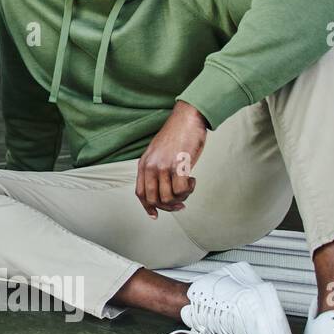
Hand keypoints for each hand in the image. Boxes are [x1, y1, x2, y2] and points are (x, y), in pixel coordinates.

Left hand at [136, 101, 207, 217]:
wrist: (187, 118)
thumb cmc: (176, 135)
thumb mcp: (157, 152)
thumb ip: (156, 169)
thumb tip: (162, 190)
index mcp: (143, 164)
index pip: (140, 193)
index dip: (148, 207)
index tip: (156, 215)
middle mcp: (151, 167)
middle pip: (153, 199)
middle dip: (168, 206)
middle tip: (180, 203)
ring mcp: (164, 166)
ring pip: (168, 197)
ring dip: (181, 197)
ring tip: (188, 186)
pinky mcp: (179, 166)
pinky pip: (181, 190)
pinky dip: (188, 190)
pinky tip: (192, 179)